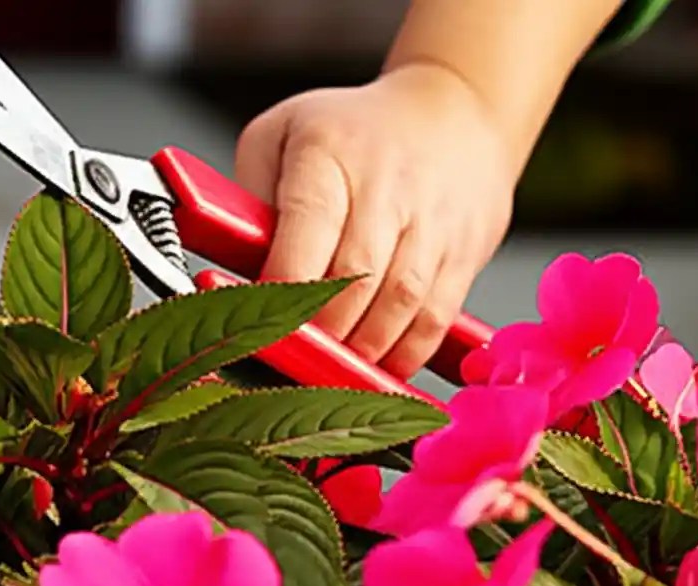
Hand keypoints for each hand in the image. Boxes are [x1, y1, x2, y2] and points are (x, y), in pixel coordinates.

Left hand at [234, 62, 516, 378]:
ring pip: (399, 303)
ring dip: (363, 349)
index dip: (284, 286)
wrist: (453, 108)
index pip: (307, 229)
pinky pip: (435, 316)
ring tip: (335, 364)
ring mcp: (431, 220)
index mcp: (327, 153)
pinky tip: (379, 364)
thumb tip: (235, 266)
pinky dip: (405, 352)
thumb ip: (249, 199)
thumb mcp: (279, 136)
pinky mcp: (463, 252)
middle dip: (320, 330)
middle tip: (295, 355)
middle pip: (354, 277)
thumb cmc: (352, 132)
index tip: (263, 320)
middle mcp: (385, 186)